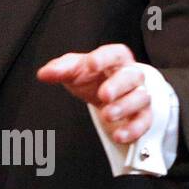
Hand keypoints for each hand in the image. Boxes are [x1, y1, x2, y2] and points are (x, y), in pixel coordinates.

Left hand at [37, 43, 151, 143]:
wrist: (105, 95)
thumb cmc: (93, 78)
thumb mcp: (74, 71)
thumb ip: (59, 69)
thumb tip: (44, 73)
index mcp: (114, 60)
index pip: (114, 53)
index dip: (104, 58)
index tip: (91, 64)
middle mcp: (130, 75)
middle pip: (131, 76)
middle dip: (118, 85)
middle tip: (104, 94)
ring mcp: (138, 95)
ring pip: (140, 98)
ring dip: (124, 107)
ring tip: (107, 114)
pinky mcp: (142, 115)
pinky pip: (144, 122)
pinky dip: (133, 129)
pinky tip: (120, 134)